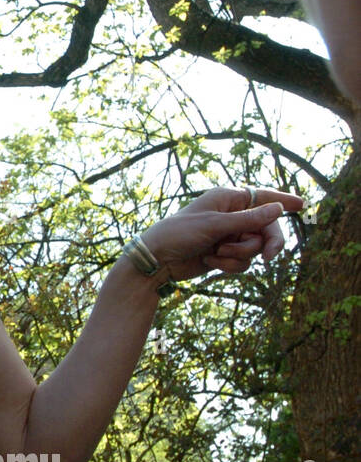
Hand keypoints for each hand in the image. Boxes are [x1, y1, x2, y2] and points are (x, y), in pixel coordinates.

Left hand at [139, 187, 304, 282]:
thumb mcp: (214, 226)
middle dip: (267, 242)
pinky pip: (243, 261)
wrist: (158, 260)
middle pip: (267, 228)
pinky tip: (209, 261)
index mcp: (227, 199)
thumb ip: (248, 220)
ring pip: (256, 248)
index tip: (302, 204)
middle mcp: (231, 215)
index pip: (262, 196)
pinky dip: (229, 264)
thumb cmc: (179, 234)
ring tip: (215, 253)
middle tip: (270, 257)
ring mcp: (229, 235)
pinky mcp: (225, 254)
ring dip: (238, 255)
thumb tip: (277, 208)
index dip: (282, 201)